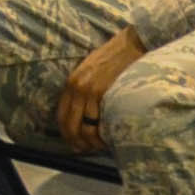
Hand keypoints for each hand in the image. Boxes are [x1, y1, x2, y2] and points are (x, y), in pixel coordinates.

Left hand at [53, 25, 146, 152]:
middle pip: (70, 125)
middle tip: (85, 150)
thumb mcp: (92, 70)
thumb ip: (85, 89)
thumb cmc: (116, 57)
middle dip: (76, 142)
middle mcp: (77, 87)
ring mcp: (90, 91)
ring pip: (84, 127)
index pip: (61, 115)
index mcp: (72, 82)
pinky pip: (99, 121)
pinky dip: (103, 134)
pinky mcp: (104, 93)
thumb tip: (85, 113)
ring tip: (99, 147)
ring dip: (91, 142)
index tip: (73, 143)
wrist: (133, 43)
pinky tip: (109, 138)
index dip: (66, 133)